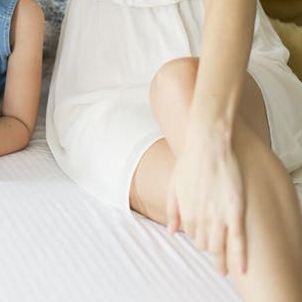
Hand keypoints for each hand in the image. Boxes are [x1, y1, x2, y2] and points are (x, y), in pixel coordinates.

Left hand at [167, 130, 245, 275]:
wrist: (208, 143)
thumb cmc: (190, 161)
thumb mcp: (174, 184)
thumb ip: (172, 209)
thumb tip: (172, 232)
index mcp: (187, 212)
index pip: (193, 236)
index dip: (199, 236)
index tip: (205, 234)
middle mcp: (201, 218)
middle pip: (206, 245)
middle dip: (210, 247)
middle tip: (216, 247)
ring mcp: (219, 216)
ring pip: (219, 247)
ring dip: (221, 255)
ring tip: (225, 261)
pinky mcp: (235, 211)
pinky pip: (238, 241)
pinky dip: (240, 258)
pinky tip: (242, 270)